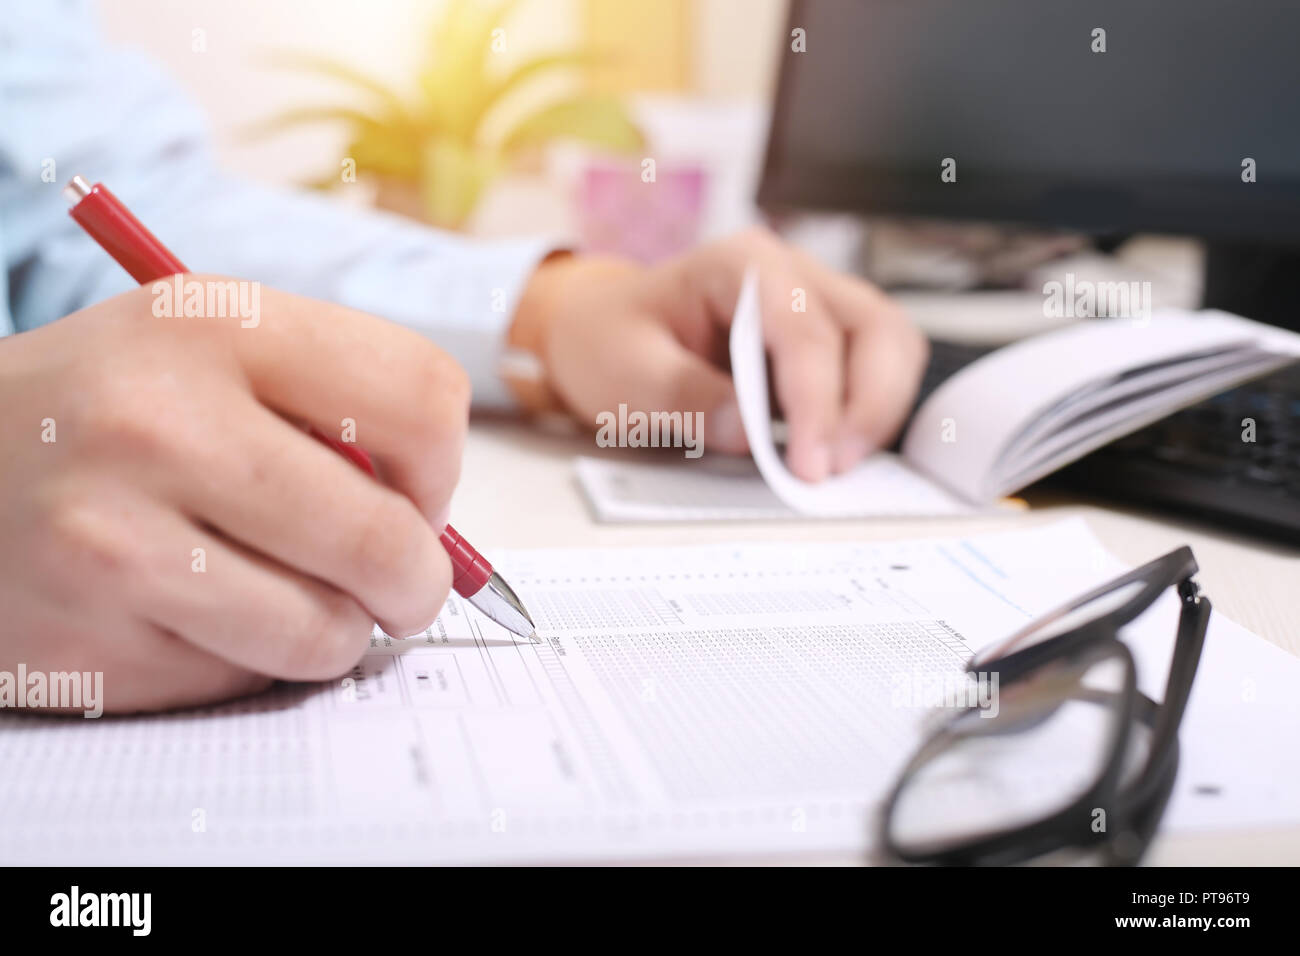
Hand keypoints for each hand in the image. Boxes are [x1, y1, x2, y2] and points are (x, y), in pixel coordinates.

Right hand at [0, 277, 468, 711]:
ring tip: (280, 594)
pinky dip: (247, 660)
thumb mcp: (207, 350)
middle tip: (399, 586)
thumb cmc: (106, 411)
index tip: (413, 494)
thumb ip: (332, 407)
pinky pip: (244, 680)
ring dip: (331, 630)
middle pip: (386, 540)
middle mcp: (157, 423)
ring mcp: (112, 540)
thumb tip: (440, 527)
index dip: (441, 465)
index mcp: (212, 323)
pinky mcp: (85, 642)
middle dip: (416, 581)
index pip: (422, 398)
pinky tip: (190, 614)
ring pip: (326, 633)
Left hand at [510, 227, 927, 479]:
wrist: (601, 332)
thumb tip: (748, 432)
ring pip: (890, 344)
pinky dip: (871, 411)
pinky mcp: (825, 340)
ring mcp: (816, 303)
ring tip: (837, 465)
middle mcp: (792, 273)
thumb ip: (685, 398)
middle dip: (866, 404)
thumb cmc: (612, 340)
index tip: (809, 464)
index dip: (816, 399)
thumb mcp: (626, 373)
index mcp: (742, 263)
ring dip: (878, 408)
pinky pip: (877, 367)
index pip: (805, 327)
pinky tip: (837, 449)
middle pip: (872, 327)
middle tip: (830, 470)